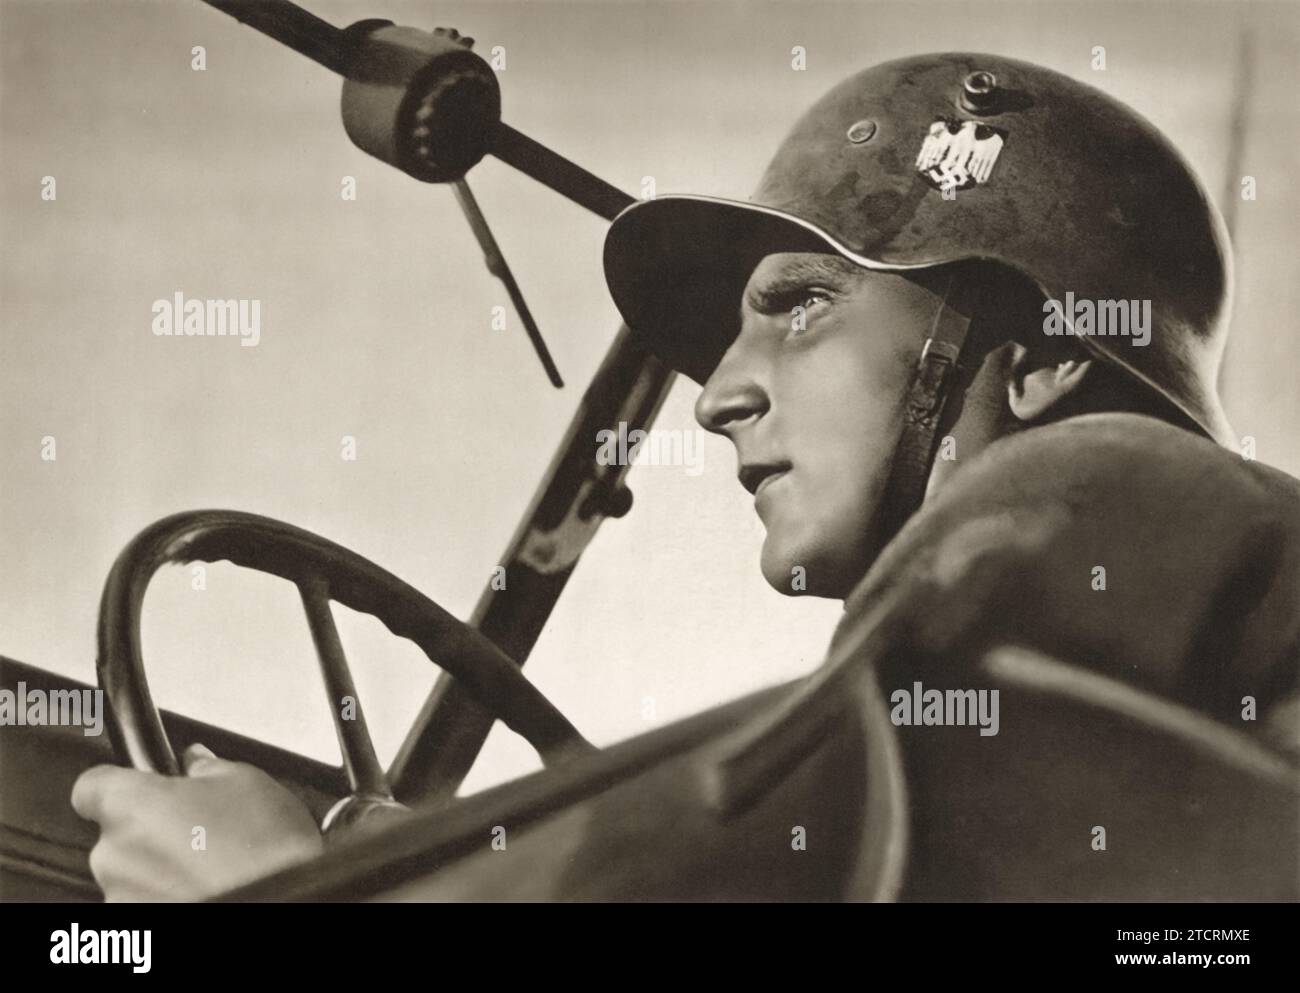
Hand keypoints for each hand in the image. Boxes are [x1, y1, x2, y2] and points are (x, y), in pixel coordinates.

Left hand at [71, 744, 323, 901]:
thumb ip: (208, 767)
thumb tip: (196, 765)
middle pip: (117, 831)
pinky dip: (168, 892)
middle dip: (151, 827)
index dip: (118, 782)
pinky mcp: (138, 926)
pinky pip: (145, 898)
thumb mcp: (247, 782)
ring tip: (211, 860)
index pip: (91, 785)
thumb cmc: (264, 851)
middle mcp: (114, 854)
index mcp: (132, 806)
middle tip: (197, 824)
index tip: (142, 783)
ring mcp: (122, 896)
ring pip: (132, 869)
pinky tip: (208, 884)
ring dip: (160, 864)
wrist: (283, 902)